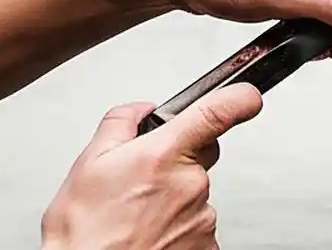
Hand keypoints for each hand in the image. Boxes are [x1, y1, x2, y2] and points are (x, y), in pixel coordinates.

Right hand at [41, 85, 261, 249]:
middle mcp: (190, 185)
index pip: (219, 112)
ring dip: (174, 200)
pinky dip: (179, 227)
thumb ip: (119, 126)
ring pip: (196, 194)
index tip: (246, 96)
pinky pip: (198, 224)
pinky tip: (150, 235)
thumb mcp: (87, 167)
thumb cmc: (85, 234)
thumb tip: (139, 111)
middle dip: (180, 159)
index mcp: (163, 156)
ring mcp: (202, 217)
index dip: (239, 98)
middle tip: (143, 180)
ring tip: (137, 217)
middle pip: (204, 154)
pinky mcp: (207, 245)